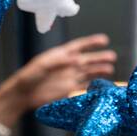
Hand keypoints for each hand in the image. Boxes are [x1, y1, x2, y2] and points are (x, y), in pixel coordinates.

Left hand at [0, 34, 117, 126]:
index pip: (79, 46)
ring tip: (110, 69)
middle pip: (87, 60)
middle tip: (112, 56)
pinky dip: (94, 85)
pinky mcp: (69, 91)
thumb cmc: (29, 76)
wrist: (24, 94)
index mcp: (61, 55)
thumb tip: (77, 59)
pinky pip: (84, 86)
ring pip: (88, 73)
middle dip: (100, 58)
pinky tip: (101, 84)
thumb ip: (60, 61)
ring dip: (99, 71)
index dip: (92, 43)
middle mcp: (68, 66)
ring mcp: (69, 78)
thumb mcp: (42, 65)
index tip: (104, 40)